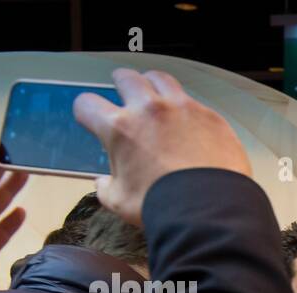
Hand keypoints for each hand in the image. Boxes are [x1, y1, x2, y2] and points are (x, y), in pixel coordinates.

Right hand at [74, 69, 251, 225]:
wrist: (209, 210)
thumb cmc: (163, 206)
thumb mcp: (120, 202)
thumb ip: (107, 186)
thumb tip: (103, 182)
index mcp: (120, 128)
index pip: (87, 104)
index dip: (86, 111)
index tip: (92, 117)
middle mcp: (149, 110)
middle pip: (126, 78)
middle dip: (121, 83)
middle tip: (123, 90)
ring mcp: (182, 109)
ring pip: (161, 79)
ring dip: (153, 84)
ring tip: (156, 94)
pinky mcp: (210, 117)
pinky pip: (194, 102)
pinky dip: (187, 109)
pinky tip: (190, 121)